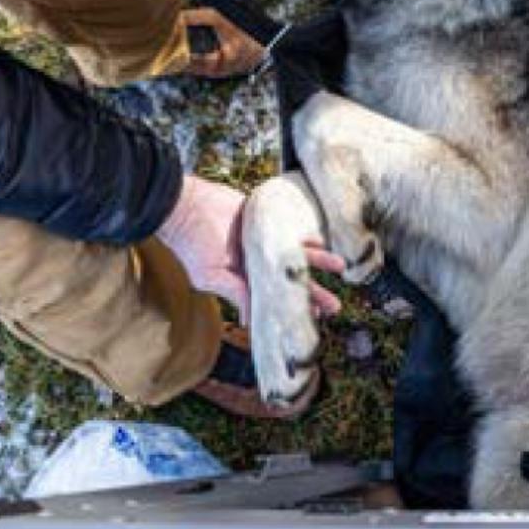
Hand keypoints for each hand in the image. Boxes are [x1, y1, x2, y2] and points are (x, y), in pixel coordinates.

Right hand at [154, 176, 344, 319]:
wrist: (187, 206)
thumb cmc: (193, 245)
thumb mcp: (212, 276)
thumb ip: (236, 294)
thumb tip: (252, 321)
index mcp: (245, 282)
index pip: (276, 300)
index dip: (294, 309)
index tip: (314, 319)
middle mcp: (258, 266)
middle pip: (292, 282)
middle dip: (313, 294)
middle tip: (335, 306)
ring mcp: (263, 245)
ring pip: (297, 257)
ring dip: (318, 263)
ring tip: (340, 267)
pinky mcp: (266, 223)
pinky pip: (291, 233)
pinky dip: (305, 238)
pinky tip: (320, 242)